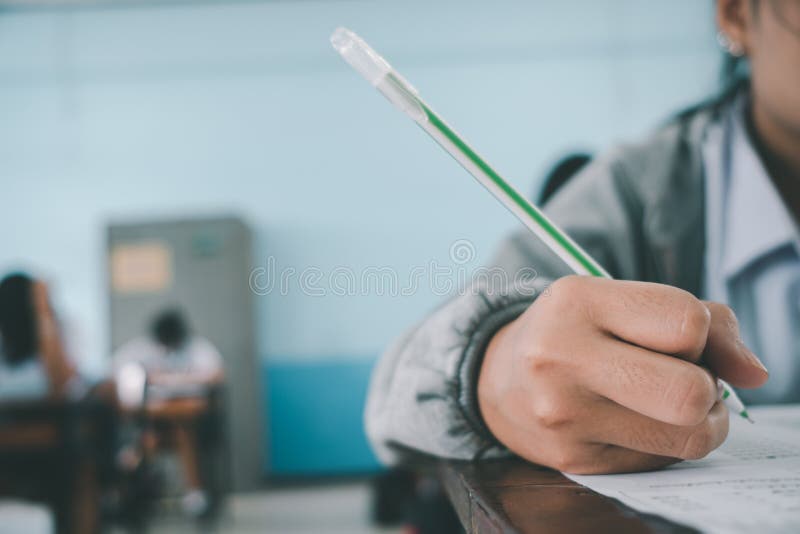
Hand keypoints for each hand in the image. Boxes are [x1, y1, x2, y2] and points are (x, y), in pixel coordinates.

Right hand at [477, 276, 768, 473]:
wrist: (497, 379)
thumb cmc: (575, 332)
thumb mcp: (620, 300)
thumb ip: (703, 319)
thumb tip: (754, 374)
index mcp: (576, 301)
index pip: (687, 324)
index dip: (702, 334)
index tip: (681, 338)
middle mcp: (561, 357)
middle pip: (690, 392)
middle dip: (707, 388)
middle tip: (687, 379)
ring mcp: (564, 415)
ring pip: (688, 437)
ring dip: (697, 421)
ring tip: (668, 404)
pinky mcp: (573, 458)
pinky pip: (661, 462)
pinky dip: (664, 443)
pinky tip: (634, 423)